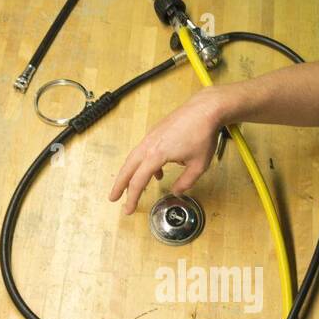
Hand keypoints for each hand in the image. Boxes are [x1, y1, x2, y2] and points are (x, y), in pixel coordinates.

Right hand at [109, 87, 222, 213]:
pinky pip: (144, 150)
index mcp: (156, 154)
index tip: (128, 209)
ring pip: (134, 158)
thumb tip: (176, 191)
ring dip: (130, 173)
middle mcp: (149, 144)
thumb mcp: (199, 165)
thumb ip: (186, 182)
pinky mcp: (156, 131)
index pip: (138, 181)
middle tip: (113, 198)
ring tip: (131, 187)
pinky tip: (156, 172)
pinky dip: (144, 163)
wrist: (205, 109)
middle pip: (128, 168)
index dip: (132, 197)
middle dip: (119, 185)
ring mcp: (151, 136)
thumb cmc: (203, 135)